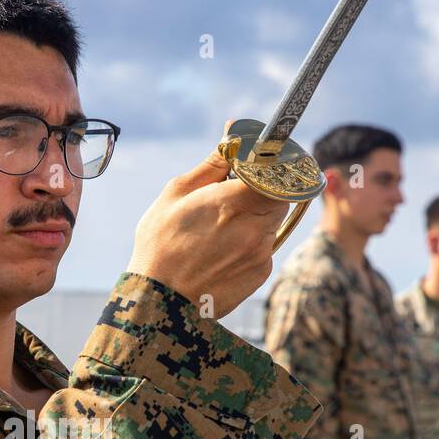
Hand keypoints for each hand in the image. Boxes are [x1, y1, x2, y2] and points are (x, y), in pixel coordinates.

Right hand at [127, 118, 283, 318]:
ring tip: (219, 230)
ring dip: (255, 217)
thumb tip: (232, 135)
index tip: (258, 164)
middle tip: (236, 194)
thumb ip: (212, 165)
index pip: (277, 171)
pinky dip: (250, 243)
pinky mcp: (260, 274)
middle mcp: (255, 227)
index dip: (270, 165)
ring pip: (272, 222)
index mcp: (234, 201)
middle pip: (280, 195)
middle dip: (264, 190)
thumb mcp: (176, 195)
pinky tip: (220, 253)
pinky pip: (264, 247)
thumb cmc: (160, 245)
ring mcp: (261, 253)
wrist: (159, 304)